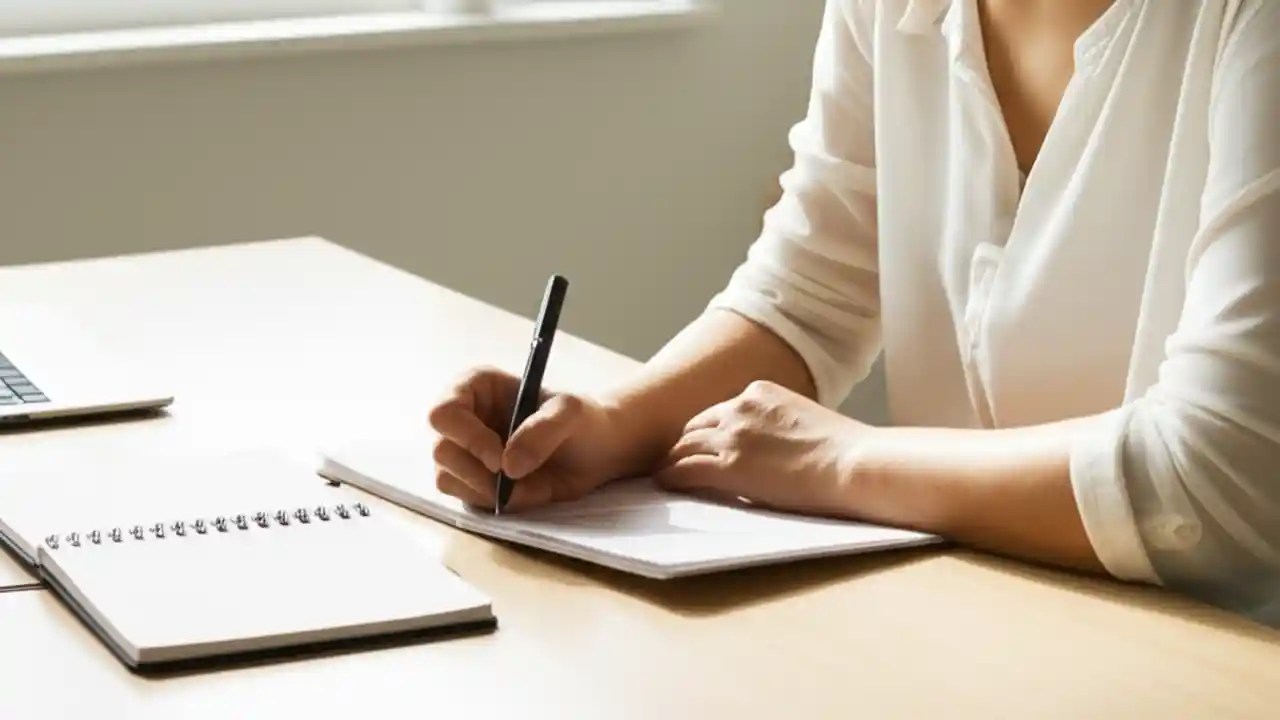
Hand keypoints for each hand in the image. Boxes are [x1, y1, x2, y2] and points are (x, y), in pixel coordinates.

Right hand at [427, 367, 623, 510]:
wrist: (597, 452)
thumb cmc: (582, 420)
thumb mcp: (571, 414)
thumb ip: (543, 431)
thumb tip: (508, 466)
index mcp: (476, 387)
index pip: (444, 413)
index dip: (467, 439)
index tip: (499, 458)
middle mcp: (463, 418)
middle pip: (441, 450)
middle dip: (477, 472)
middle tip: (513, 479)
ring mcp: (464, 451)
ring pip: (447, 478)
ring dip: (487, 490)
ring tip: (528, 484)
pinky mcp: (473, 481)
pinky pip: (466, 499)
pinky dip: (495, 503)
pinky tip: (525, 492)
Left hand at [655, 380, 865, 516]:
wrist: (854, 464)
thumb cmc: (844, 451)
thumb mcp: (804, 419)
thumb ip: (778, 426)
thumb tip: (771, 448)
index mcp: (760, 392)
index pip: (720, 411)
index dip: (707, 431)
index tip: (700, 443)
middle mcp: (740, 407)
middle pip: (695, 426)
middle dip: (684, 444)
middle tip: (673, 460)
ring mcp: (732, 436)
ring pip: (684, 447)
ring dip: (672, 461)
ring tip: (662, 473)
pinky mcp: (729, 467)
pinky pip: (685, 470)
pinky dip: (670, 477)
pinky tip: (664, 484)